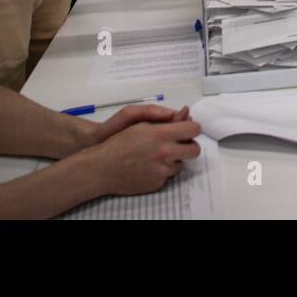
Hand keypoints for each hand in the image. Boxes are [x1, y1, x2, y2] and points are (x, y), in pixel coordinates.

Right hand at [84, 109, 202, 196]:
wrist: (101, 167)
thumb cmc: (118, 141)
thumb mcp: (139, 123)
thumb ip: (164, 118)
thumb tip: (184, 113)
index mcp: (161, 134)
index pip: (193, 129)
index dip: (192, 128)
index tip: (188, 129)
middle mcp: (165, 153)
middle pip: (194, 150)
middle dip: (189, 145)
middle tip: (179, 144)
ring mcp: (162, 170)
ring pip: (181, 163)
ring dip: (173, 159)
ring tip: (156, 155)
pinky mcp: (157, 183)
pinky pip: (168, 175)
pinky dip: (162, 170)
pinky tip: (148, 166)